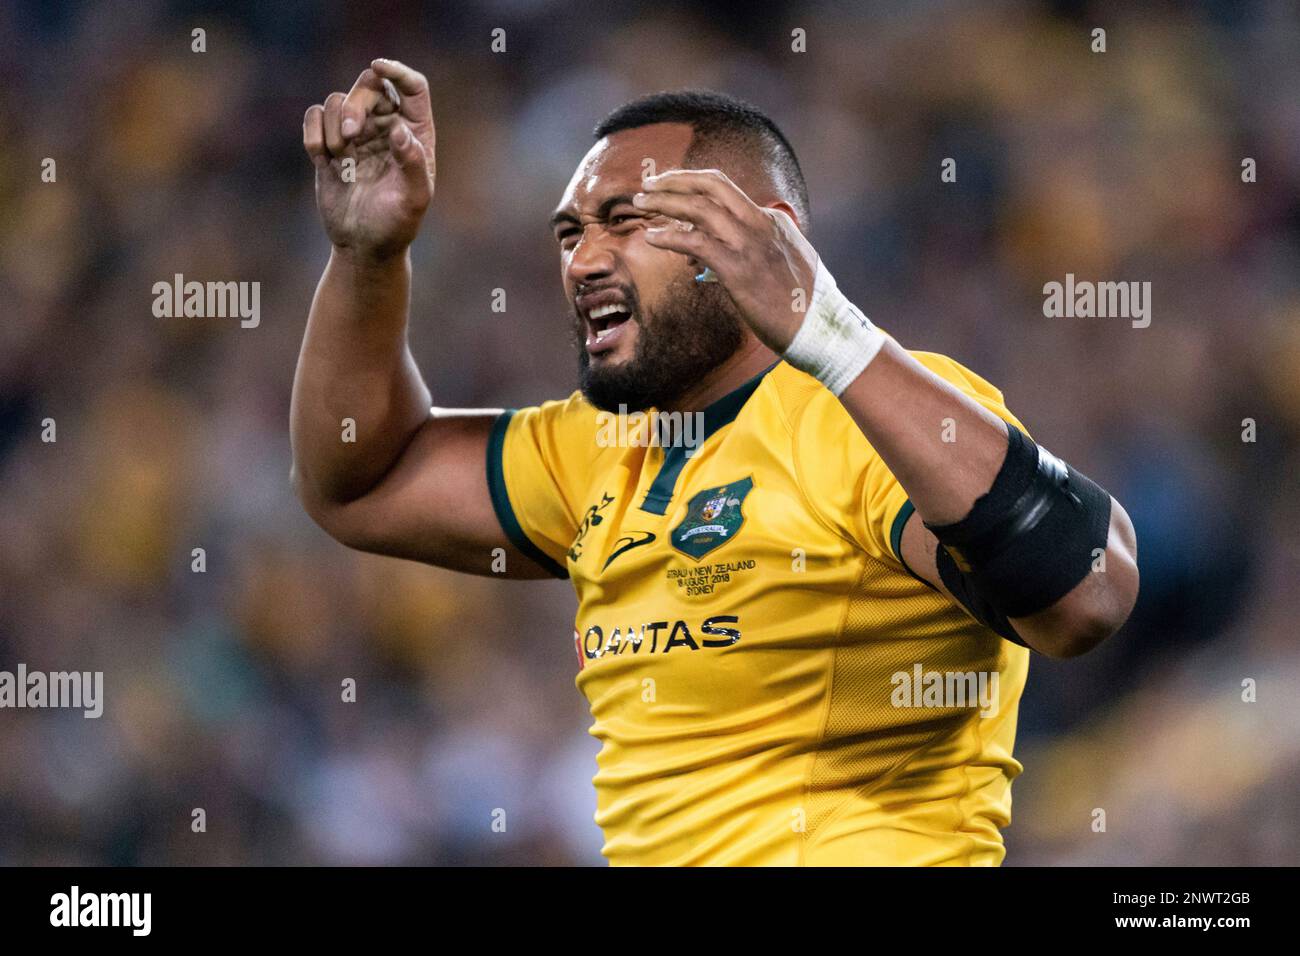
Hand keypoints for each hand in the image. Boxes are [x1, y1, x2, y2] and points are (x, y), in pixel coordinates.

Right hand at [303, 58, 435, 259]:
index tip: (379, 66)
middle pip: (370, 86)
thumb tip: (399, 130)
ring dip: (335, 125)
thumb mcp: (414, 200)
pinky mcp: (327, 146)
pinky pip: (314, 116)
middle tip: (351, 137)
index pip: (413, 87)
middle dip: (356, 105)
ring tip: (341, 157)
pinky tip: (322, 159)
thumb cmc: (396, 225)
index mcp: (415, 134)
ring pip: (338, 99)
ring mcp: (356, 135)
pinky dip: (314, 132)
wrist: (363, 246)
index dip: (398, 71)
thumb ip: (413, 164)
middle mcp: (386, 127)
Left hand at [635, 169, 818, 351]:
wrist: (819, 328)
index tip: (671, 189)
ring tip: (641, 202)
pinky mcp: (738, 270)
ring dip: (665, 201)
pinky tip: (652, 237)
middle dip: (677, 178)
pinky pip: (696, 243)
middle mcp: (761, 224)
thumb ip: (752, 254)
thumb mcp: (784, 265)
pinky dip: (670, 236)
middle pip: (713, 184)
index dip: (693, 186)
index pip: (727, 191)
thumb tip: (708, 263)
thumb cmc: (801, 305)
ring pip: (700, 208)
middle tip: (650, 182)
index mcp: (772, 221)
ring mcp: (750, 244)